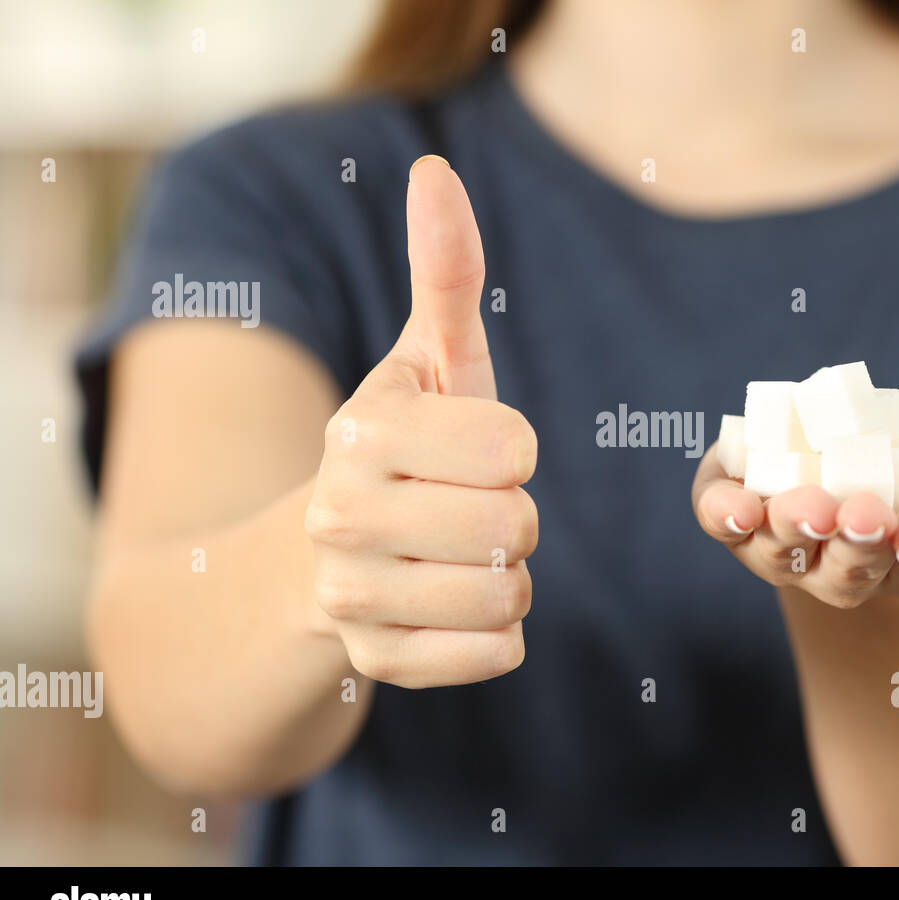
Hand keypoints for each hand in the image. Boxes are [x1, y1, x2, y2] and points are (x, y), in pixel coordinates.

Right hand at [305, 156, 537, 686]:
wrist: (311, 561)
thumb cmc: (399, 450)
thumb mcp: (425, 363)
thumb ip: (445, 273)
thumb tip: (436, 168)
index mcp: (361, 429)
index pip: (515, 449)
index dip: (512, 451)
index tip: (471, 452)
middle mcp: (340, 514)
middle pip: (518, 527)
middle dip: (515, 518)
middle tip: (467, 510)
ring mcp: (351, 596)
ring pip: (511, 596)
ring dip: (509, 577)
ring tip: (458, 557)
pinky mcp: (375, 662)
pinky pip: (498, 655)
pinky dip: (496, 634)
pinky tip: (450, 606)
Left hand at [691, 399, 898, 607]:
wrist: (851, 434)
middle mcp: (841, 568)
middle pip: (847, 572)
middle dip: (854, 544)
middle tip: (862, 517)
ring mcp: (783, 547)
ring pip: (783, 554)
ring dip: (793, 530)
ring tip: (805, 507)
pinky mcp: (735, 513)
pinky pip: (721, 522)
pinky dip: (722, 514)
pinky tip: (732, 506)